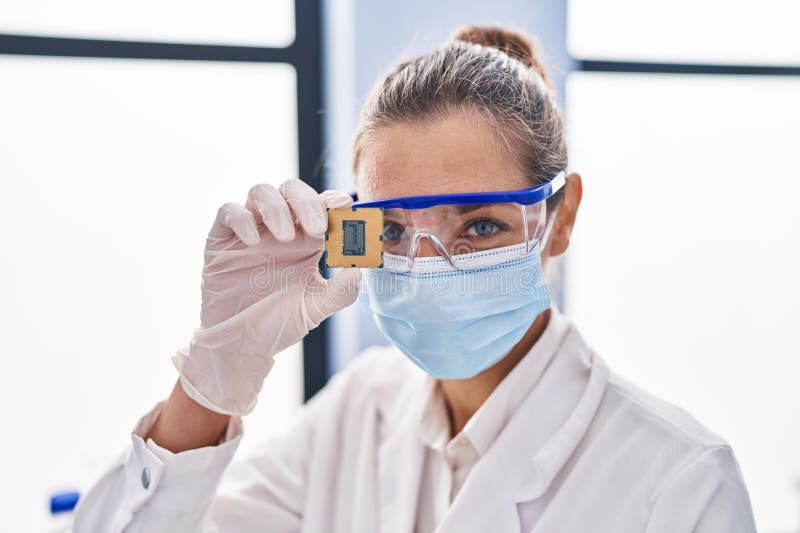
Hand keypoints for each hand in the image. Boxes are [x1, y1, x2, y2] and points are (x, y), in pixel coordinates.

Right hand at [172, 179, 360, 415]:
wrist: (241, 346)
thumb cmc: (280, 323)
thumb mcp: (316, 308)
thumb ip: (342, 291)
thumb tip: (360, 269)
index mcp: (306, 239)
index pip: (322, 205)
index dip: (334, 201)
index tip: (346, 208)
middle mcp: (279, 228)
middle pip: (292, 190)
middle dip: (307, 201)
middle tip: (317, 228)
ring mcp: (250, 231)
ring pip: (261, 192)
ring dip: (277, 208)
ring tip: (285, 237)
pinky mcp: (221, 240)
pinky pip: (227, 211)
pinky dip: (241, 218)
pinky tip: (252, 243)